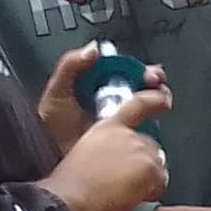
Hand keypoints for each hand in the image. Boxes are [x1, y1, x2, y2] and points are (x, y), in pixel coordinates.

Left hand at [37, 47, 160, 154]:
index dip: (136, 66)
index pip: (123, 67)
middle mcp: (112, 99)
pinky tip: (153, 122)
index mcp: (96, 83)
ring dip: (159, 98)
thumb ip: (70, 66)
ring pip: (148, 102)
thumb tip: (93, 49)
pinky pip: (146, 127)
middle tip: (154, 82)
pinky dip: (154, 124)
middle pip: (141, 82)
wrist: (54, 161)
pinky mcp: (127, 138)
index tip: (143, 70)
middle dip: (153, 79)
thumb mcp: (56, 93)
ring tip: (160, 101)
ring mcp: (121, 119)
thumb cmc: (50, 129)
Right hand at [39, 87, 170, 210]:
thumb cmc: (71, 184)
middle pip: (150, 145)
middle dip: (143, 163)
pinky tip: (133, 197)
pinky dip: (152, 192)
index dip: (155, 100)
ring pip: (157, 164)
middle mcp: (127, 135)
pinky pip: (161, 182)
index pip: (137, 104)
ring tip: (125, 191)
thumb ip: (106, 149)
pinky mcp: (150, 168)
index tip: (164, 101)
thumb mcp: (84, 153)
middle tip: (125, 180)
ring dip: (147, 178)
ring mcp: (140, 150)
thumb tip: (117, 161)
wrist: (70, 200)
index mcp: (107, 128)